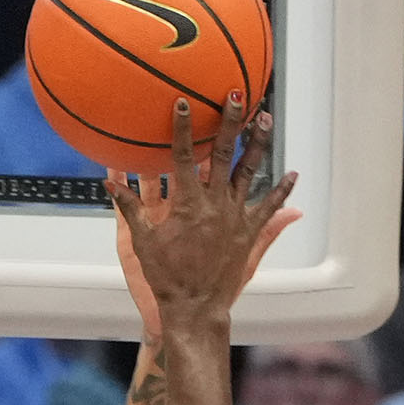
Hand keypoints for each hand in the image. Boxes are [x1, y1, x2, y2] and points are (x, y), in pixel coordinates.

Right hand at [110, 98, 298, 324]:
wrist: (194, 309)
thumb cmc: (164, 278)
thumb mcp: (142, 243)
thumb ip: (130, 209)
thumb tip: (110, 183)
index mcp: (188, 204)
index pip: (183, 156)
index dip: (183, 128)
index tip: (183, 103)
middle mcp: (215, 204)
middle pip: (222, 154)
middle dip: (228, 121)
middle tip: (234, 95)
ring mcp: (234, 217)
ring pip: (248, 172)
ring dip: (257, 143)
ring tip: (265, 118)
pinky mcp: (248, 234)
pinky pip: (268, 210)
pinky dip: (281, 192)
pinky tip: (293, 175)